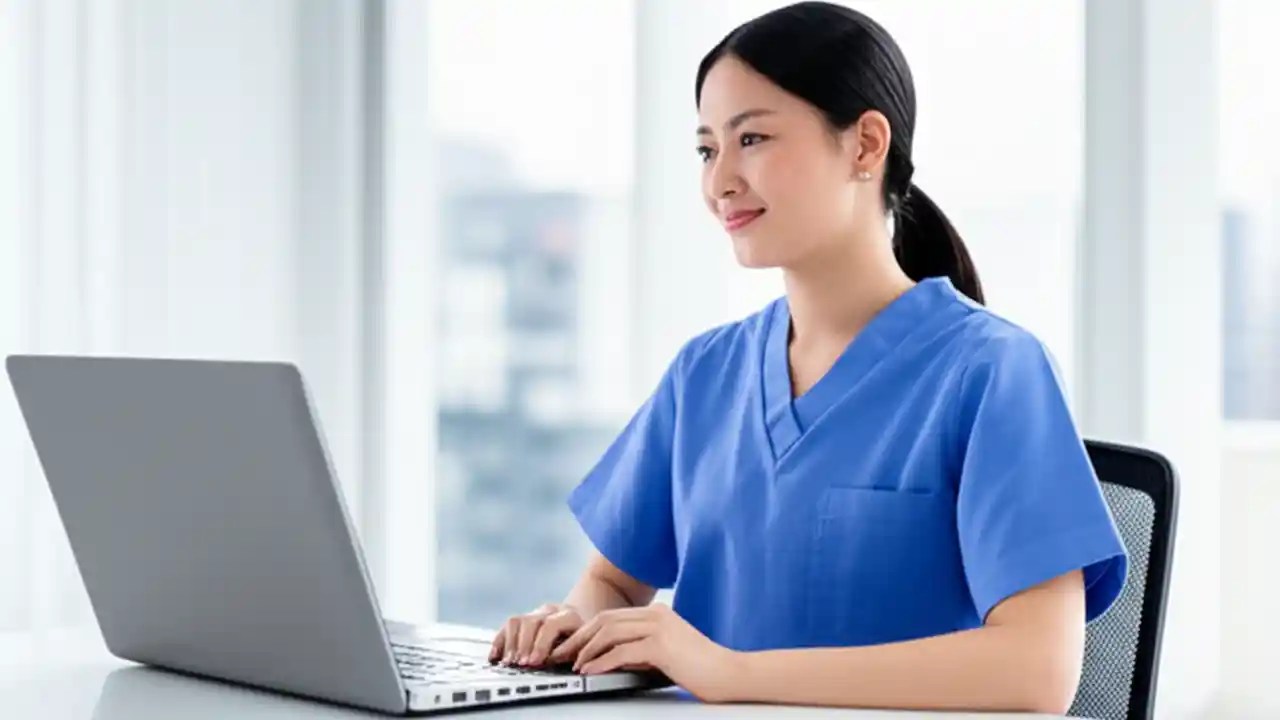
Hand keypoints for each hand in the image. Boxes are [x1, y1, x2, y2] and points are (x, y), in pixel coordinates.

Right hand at [489, 603, 585, 666]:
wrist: (579, 626)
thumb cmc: (582, 642)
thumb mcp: (582, 647)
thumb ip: (569, 653)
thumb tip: (552, 662)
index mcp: (569, 616)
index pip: (551, 625)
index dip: (541, 644)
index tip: (534, 662)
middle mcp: (550, 611)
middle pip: (531, 622)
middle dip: (524, 646)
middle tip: (520, 664)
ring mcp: (535, 613)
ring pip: (516, 621)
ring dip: (510, 644)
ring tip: (509, 663)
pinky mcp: (523, 620)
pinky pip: (506, 627)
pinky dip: (499, 642)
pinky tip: (496, 657)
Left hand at [548, 603, 742, 702]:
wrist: (729, 674)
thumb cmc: (701, 669)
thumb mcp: (665, 653)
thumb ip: (641, 650)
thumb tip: (611, 658)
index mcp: (657, 613)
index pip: (611, 617)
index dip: (586, 632)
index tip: (571, 647)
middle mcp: (656, 614)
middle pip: (604, 621)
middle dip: (579, 638)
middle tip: (562, 654)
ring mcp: (658, 627)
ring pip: (608, 633)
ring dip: (585, 650)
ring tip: (572, 664)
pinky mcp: (660, 645)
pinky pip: (620, 652)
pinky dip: (600, 662)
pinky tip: (590, 671)